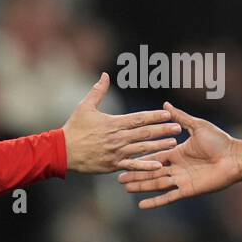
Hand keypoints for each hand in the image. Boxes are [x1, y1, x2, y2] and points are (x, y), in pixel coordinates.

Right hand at [61, 73, 182, 174]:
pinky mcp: (113, 165)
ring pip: (142, 149)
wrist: (62, 151)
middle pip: (145, 133)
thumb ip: (98, 91)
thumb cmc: (74, 128)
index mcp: (113, 123)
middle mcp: (117, 137)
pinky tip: (159, 165)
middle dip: (163, 130)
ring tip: (174, 143)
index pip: (138, 118)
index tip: (169, 114)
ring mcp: (116, 152)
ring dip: (159, 146)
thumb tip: (105, 75)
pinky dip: (146, 166)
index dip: (155, 116)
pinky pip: (132, 166)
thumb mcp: (84, 106)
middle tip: (179, 127)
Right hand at [116, 102, 241, 208]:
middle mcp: (177, 167)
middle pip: (151, 171)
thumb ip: (181, 118)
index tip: (125, 157)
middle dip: (135, 174)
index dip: (140, 157)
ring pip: (156, 183)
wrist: (235, 157)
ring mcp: (181, 180)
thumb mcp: (197, 126)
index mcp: (177, 153)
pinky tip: (141, 205)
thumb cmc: (220, 141)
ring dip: (140, 186)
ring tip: (125, 188)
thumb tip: (166, 105)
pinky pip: (168, 197)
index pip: (154, 155)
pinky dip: (155, 202)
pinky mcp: (188, 190)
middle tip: (118, 177)